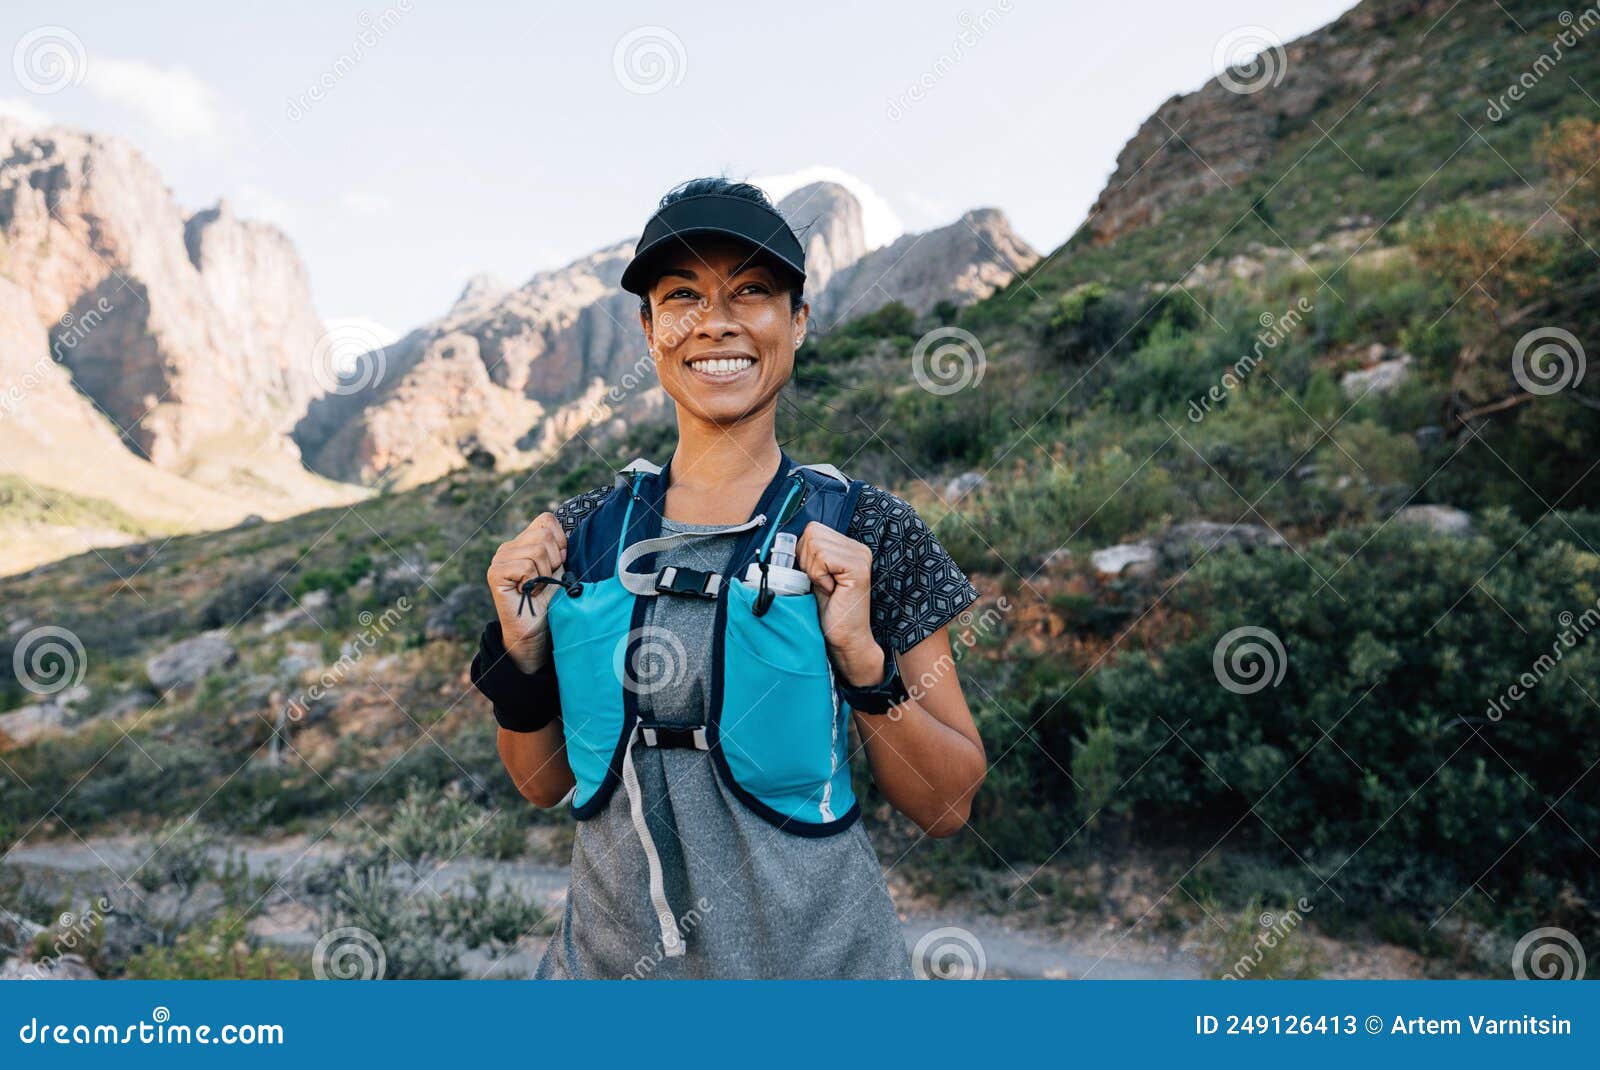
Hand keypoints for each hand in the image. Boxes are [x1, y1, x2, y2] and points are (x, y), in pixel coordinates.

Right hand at [487, 512, 565, 672]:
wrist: (536, 630)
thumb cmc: (550, 601)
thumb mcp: (560, 569)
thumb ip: (560, 548)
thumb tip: (570, 533)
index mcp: (524, 541)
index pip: (546, 520)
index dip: (560, 541)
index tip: (558, 564)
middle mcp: (509, 546)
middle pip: (545, 535)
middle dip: (554, 562)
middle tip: (544, 580)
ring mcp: (499, 559)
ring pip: (538, 551)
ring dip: (544, 575)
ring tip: (535, 588)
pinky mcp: (495, 573)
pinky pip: (526, 566)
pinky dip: (534, 582)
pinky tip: (527, 592)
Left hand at [795, 522, 885, 685]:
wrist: (844, 639)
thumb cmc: (828, 612)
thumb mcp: (812, 577)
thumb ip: (806, 556)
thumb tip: (782, 541)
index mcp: (847, 547)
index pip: (812, 530)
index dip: (803, 553)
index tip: (814, 577)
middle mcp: (858, 548)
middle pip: (812, 532)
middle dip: (806, 560)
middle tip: (820, 583)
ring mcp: (860, 556)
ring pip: (815, 543)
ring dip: (812, 569)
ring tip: (826, 587)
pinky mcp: (858, 568)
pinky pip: (822, 557)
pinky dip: (818, 576)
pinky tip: (831, 590)